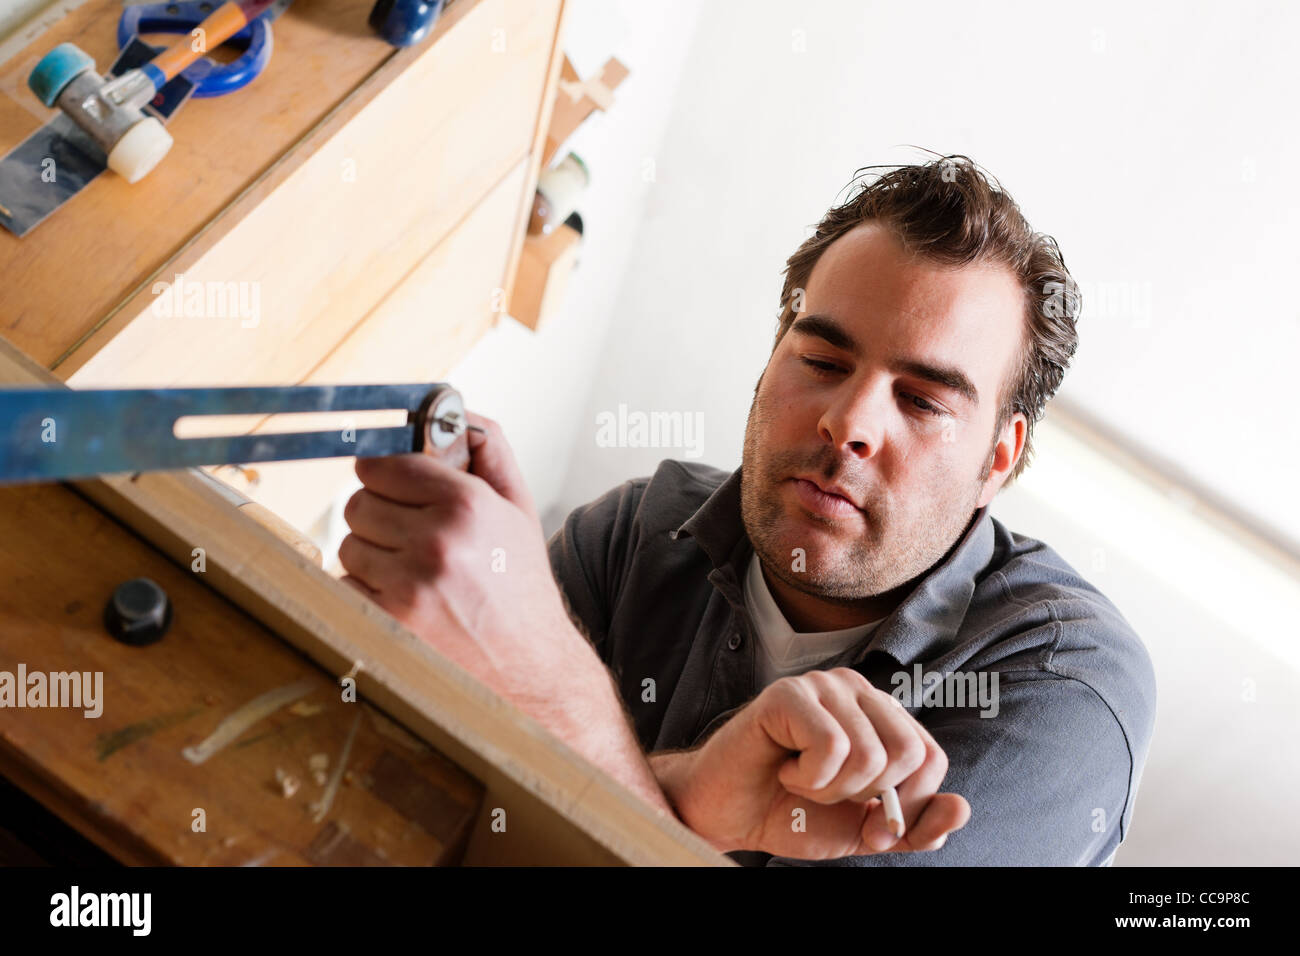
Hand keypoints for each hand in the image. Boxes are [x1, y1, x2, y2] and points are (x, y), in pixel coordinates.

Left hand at [336, 412, 587, 705]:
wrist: (532, 672)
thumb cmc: (521, 590)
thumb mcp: (519, 510)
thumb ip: (488, 450)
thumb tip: (453, 410)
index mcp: (467, 506)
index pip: (384, 464)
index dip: (386, 475)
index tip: (392, 486)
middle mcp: (435, 543)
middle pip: (358, 504)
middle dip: (379, 518)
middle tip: (410, 539)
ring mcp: (406, 587)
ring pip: (348, 546)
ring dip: (370, 557)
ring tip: (413, 576)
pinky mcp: (384, 624)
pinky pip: (343, 588)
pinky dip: (363, 595)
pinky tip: (403, 605)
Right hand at [665, 667, 969, 858]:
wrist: (730, 815)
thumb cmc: (792, 812)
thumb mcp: (863, 830)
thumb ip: (913, 826)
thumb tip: (959, 809)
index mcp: (881, 715)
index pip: (931, 757)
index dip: (904, 803)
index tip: (864, 818)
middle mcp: (857, 690)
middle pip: (909, 753)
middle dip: (869, 796)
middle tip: (828, 794)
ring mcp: (822, 686)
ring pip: (870, 754)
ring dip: (832, 789)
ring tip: (801, 779)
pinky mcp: (788, 695)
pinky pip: (831, 747)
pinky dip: (809, 777)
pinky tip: (785, 768)